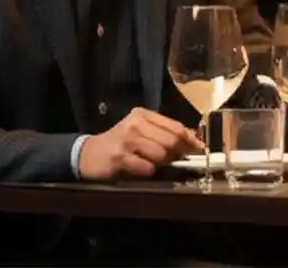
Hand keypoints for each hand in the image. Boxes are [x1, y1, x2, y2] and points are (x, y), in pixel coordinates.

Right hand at [78, 107, 203, 179]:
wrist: (88, 154)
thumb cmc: (120, 143)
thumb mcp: (141, 131)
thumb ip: (164, 132)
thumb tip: (193, 140)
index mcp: (143, 114)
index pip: (175, 126)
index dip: (190, 139)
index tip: (199, 149)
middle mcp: (135, 124)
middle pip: (171, 140)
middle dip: (176, 153)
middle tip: (172, 160)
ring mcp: (127, 140)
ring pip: (161, 154)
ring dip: (160, 164)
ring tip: (150, 163)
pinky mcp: (120, 157)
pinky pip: (147, 168)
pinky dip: (147, 171)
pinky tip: (138, 168)